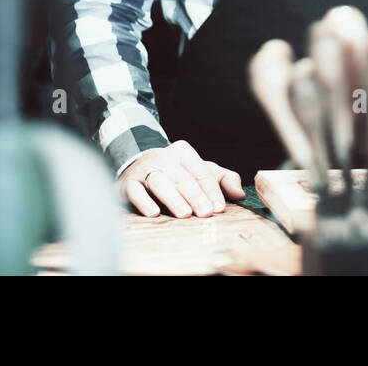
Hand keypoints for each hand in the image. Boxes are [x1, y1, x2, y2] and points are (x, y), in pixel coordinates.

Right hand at [119, 140, 245, 217]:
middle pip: (183, 178)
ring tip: (184, 214)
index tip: (219, 208)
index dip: (212, 191)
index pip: (202, 172)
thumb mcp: (199, 171)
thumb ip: (222, 179)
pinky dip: (144, 201)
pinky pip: (136, 191)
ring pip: (161, 182)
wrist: (135, 167)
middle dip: (196, 197)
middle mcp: (164, 158)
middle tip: (206, 213)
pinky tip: (153, 212)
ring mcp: (145, 169)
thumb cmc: (174, 173)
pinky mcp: (128, 183)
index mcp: (183, 152)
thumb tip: (240, 194)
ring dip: (173, 198)